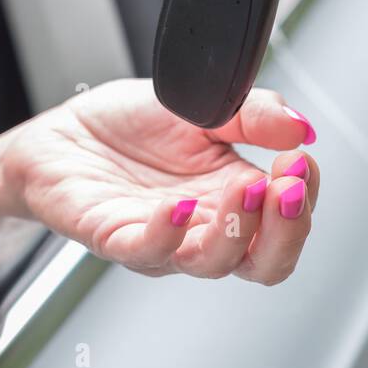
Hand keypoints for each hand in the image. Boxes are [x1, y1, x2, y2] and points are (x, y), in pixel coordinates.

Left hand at [0, 79, 319, 283]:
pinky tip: (178, 205)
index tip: (300, 158)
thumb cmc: (129, 127)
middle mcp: (204, 226)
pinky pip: (145, 250)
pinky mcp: (114, 236)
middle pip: (265, 262)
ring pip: (212, 263)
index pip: (287, 222)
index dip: (304, 197)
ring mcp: (162, 238)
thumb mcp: (203, 103)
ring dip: (239, 229)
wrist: (63, 132)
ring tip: (248, 186)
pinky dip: (167, 232)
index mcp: (232, 195)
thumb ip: (254, 113)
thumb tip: (301, 126)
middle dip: (288, 229)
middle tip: (289, 186)